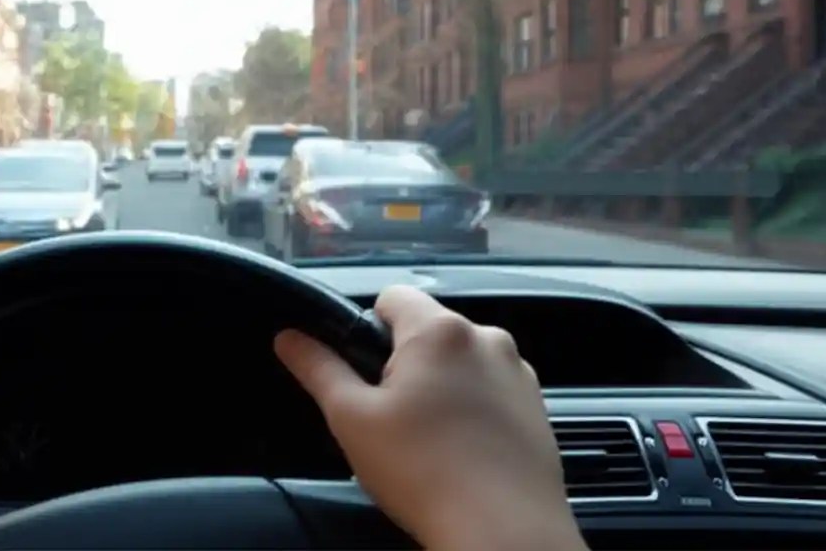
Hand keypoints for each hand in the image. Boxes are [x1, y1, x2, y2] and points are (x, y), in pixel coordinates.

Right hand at [274, 285, 585, 550]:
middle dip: (405, 362)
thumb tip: (288, 337)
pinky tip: (462, 450)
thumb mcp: (352, 419)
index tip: (365, 376)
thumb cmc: (421, 472)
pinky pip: (491, 389)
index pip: (392, 297)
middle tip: (391, 416)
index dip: (368, 329)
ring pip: (461, 361)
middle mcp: (487, 338)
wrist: (502, 531)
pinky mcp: (537, 406)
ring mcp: (519, 372)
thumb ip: (318, 369)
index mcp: (439, 330)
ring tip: (429, 439)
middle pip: (428, 330)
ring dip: (441, 384)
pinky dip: (473, 407)